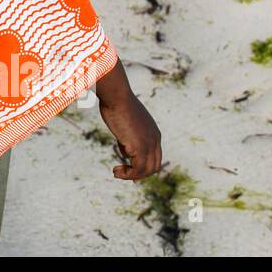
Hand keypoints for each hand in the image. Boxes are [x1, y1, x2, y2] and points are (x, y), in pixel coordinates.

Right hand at [95, 60, 161, 179]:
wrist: (116, 95)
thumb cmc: (116, 103)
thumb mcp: (124, 122)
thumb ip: (127, 137)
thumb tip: (125, 152)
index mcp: (154, 133)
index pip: (154, 156)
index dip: (142, 165)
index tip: (126, 167)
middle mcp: (155, 140)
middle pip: (154, 166)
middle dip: (138, 173)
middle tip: (121, 172)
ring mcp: (149, 144)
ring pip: (147, 171)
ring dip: (131, 176)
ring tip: (116, 172)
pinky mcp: (140, 147)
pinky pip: (137, 169)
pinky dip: (127, 174)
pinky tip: (115, 170)